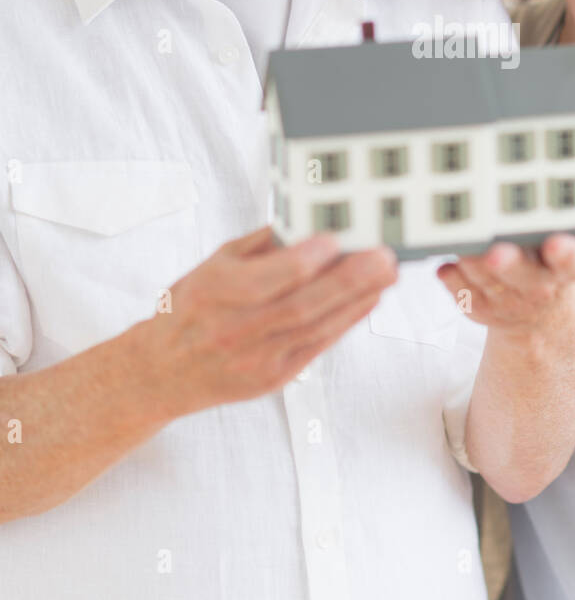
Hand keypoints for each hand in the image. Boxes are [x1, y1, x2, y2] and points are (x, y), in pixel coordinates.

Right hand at [140, 225, 397, 416]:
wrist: (163, 371)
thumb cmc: (191, 309)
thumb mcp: (214, 264)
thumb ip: (260, 244)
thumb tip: (306, 221)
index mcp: (216, 293)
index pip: (268, 278)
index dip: (305, 259)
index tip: (335, 239)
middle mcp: (236, 328)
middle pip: (302, 304)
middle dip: (349, 280)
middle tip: (383, 257)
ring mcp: (256, 358)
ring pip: (316, 326)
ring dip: (357, 299)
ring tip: (386, 275)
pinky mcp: (273, 378)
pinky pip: (318, 346)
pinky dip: (346, 322)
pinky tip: (368, 300)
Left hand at [435, 234, 574, 340]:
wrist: (538, 319)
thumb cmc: (545, 267)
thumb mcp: (557, 247)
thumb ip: (540, 226)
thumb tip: (508, 195)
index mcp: (568, 267)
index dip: (566, 253)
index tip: (555, 245)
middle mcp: (542, 288)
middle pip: (525, 275)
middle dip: (508, 263)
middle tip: (495, 252)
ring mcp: (510, 302)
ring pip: (484, 277)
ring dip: (470, 259)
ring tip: (460, 239)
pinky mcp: (482, 309)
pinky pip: (461, 291)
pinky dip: (452, 275)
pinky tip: (448, 264)